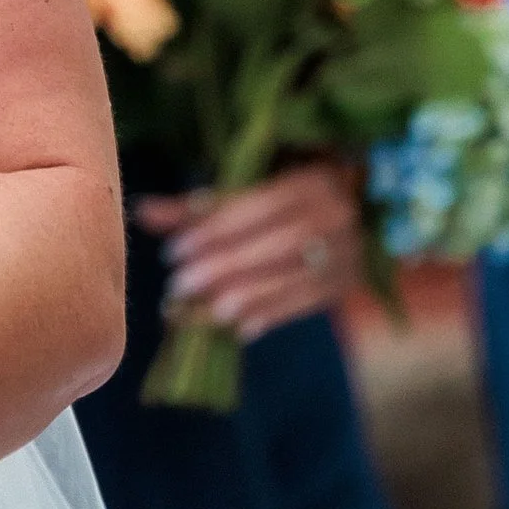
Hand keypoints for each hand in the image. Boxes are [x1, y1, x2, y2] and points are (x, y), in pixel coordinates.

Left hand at [135, 159, 361, 340]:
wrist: (366, 209)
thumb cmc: (291, 191)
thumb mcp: (252, 187)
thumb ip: (199, 204)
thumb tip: (143, 212)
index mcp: (311, 180)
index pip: (260, 205)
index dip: (217, 228)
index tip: (176, 250)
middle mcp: (336, 214)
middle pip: (278, 244)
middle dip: (227, 266)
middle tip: (181, 284)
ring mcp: (349, 252)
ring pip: (297, 276)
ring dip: (250, 296)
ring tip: (208, 312)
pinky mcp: (349, 282)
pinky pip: (312, 301)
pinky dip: (274, 314)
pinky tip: (241, 328)